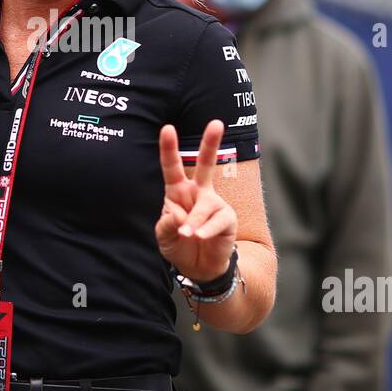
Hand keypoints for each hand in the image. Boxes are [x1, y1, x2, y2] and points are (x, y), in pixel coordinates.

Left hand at [155, 120, 236, 281]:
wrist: (199, 267)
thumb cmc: (179, 245)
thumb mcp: (164, 237)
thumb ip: (166, 225)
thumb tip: (177, 214)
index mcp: (178, 191)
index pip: (172, 167)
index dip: (169, 148)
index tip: (167, 128)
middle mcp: (198, 192)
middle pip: (206, 164)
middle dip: (211, 143)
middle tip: (217, 123)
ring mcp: (215, 204)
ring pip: (205, 205)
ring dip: (193, 222)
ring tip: (187, 235)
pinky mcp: (227, 218)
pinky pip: (217, 221)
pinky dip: (205, 230)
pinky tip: (200, 237)